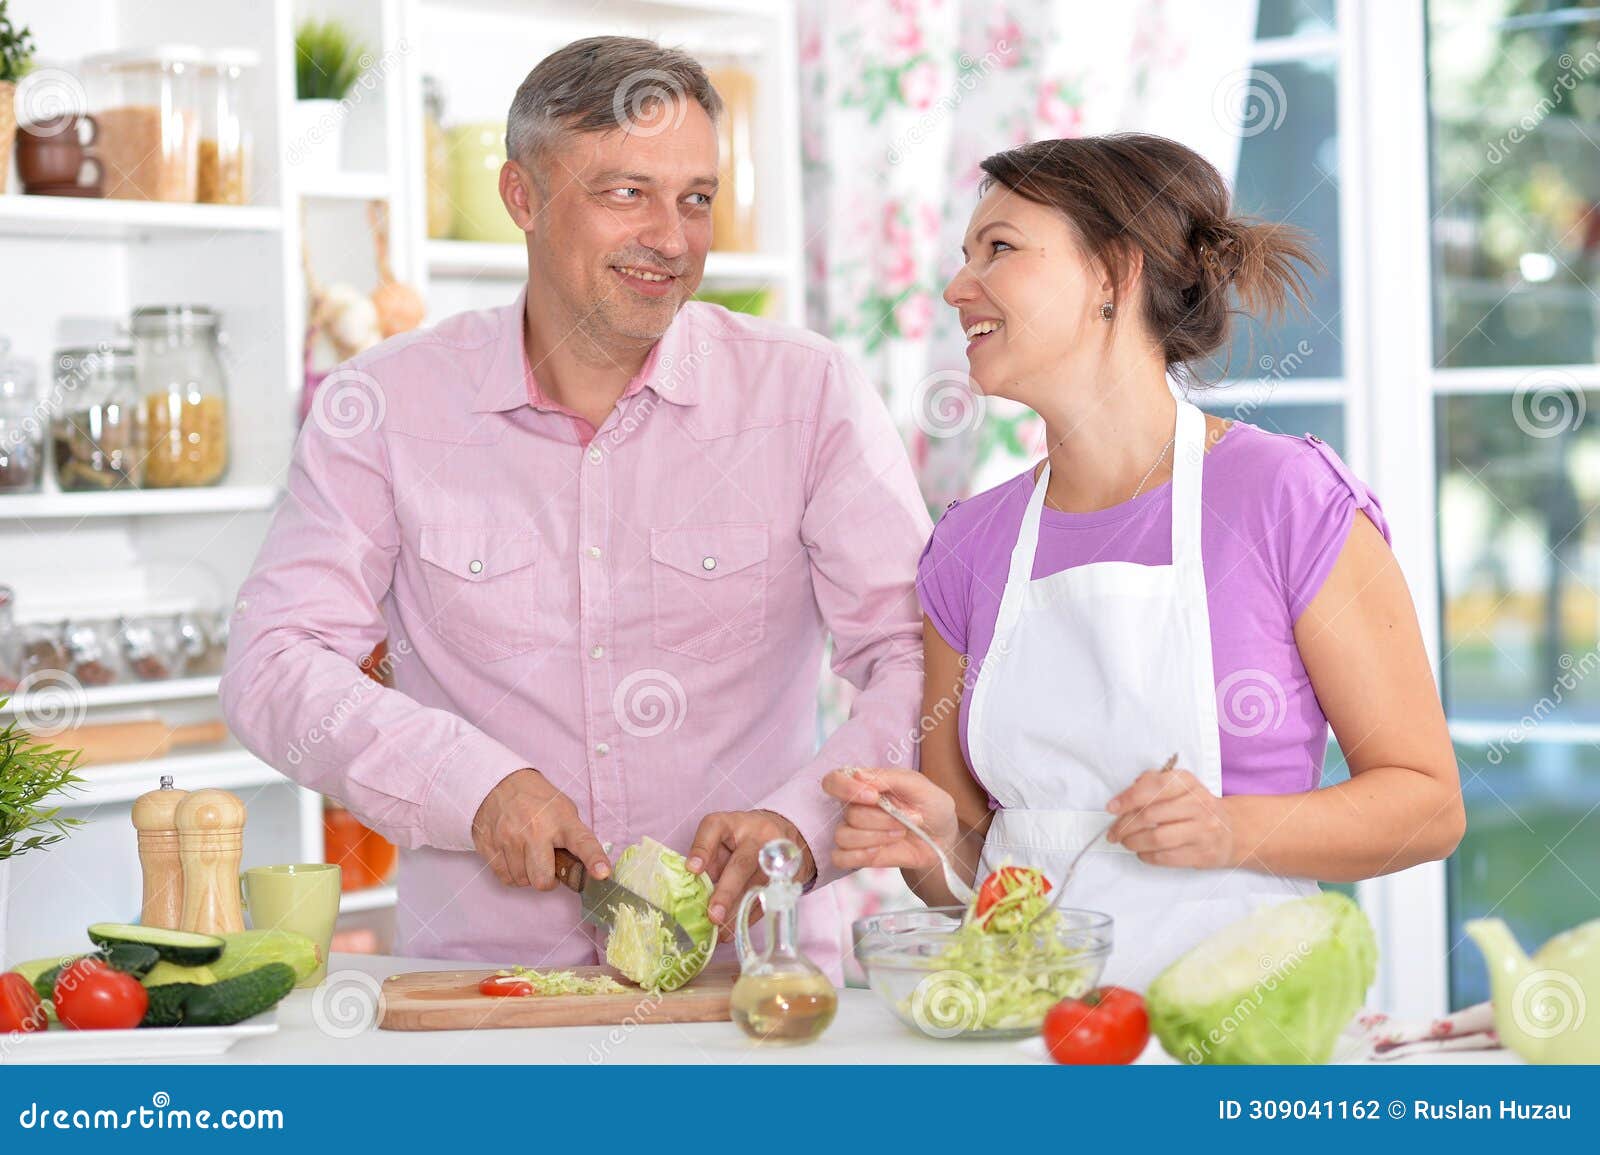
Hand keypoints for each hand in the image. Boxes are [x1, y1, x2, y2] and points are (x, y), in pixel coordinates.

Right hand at [471, 768, 609, 889]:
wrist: (499, 784)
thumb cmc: (537, 801)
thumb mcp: (563, 810)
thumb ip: (573, 837)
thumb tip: (585, 867)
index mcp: (562, 820)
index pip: (582, 843)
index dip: (594, 860)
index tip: (602, 873)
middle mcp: (535, 830)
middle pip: (542, 879)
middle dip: (548, 880)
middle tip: (548, 867)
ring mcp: (510, 838)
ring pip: (522, 881)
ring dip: (528, 875)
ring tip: (529, 855)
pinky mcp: (490, 845)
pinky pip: (505, 877)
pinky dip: (513, 874)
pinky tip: (515, 857)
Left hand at [686, 810, 814, 942]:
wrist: (783, 834)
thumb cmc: (741, 840)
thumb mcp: (722, 840)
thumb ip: (709, 860)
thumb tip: (697, 892)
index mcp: (732, 823)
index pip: (714, 828)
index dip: (702, 849)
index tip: (692, 869)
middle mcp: (755, 835)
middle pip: (742, 864)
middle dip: (726, 892)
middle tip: (713, 915)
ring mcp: (775, 854)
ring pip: (757, 885)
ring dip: (738, 910)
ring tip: (721, 930)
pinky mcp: (787, 874)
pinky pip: (768, 897)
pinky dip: (749, 916)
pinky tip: (735, 928)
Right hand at [820, 766, 957, 873]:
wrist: (943, 839)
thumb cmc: (932, 806)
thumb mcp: (919, 785)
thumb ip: (889, 778)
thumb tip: (859, 775)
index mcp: (866, 784)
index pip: (834, 781)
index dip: (846, 788)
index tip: (874, 797)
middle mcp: (856, 807)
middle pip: (849, 814)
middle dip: (881, 819)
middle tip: (907, 819)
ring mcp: (856, 832)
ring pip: (844, 836)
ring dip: (876, 837)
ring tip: (899, 834)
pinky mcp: (859, 854)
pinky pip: (840, 858)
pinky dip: (859, 856)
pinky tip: (878, 851)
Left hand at [1105, 765, 1234, 868]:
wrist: (1231, 831)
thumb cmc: (1194, 807)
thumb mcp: (1178, 787)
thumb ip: (1152, 784)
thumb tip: (1124, 796)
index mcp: (1188, 782)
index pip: (1154, 786)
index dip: (1128, 798)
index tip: (1111, 808)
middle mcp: (1197, 804)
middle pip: (1150, 815)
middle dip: (1124, 826)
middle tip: (1114, 832)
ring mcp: (1202, 830)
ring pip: (1157, 838)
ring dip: (1133, 842)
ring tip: (1126, 842)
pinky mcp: (1202, 853)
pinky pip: (1166, 857)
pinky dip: (1147, 856)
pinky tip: (1142, 852)